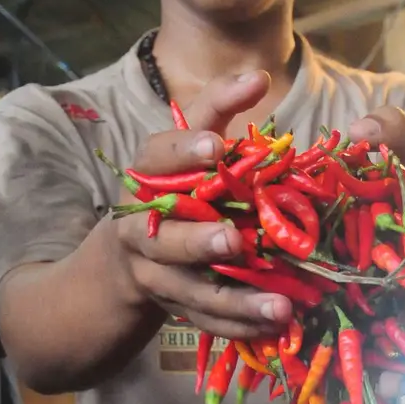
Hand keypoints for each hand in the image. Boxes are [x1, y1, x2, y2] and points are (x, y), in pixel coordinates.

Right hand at [112, 71, 293, 339]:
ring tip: (280, 306)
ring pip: (190, 290)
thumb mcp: (184, 146)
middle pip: (165, 238)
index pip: (157, 159)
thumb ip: (217, 111)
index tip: (214, 145)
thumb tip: (259, 76)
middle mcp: (142, 228)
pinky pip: (206, 321)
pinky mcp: (174, 307)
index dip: (183, 152)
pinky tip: (275, 327)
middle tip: (233, 239)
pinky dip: (240, 327)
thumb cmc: (171, 189)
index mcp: (147, 178)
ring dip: (235, 300)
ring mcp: (155, 274)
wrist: (123, 260)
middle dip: (197, 240)